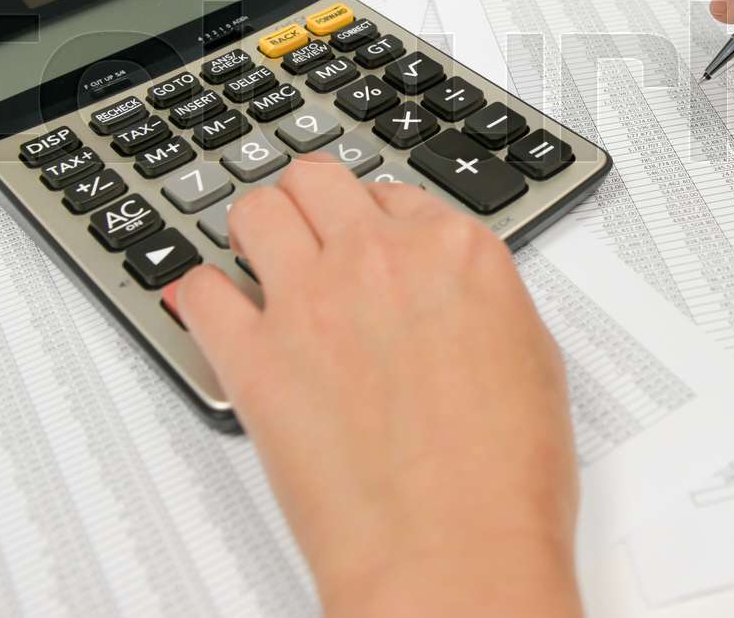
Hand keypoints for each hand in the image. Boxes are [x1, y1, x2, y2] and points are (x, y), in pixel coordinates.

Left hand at [167, 157, 581, 617]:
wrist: (454, 554)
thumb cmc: (505, 480)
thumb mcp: (533, 361)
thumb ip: (483, 304)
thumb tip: (453, 300)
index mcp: (457, 252)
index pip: (395, 193)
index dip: (376, 219)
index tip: (367, 242)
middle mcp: (379, 259)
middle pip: (317, 180)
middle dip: (309, 204)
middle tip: (307, 236)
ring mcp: (311, 302)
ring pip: (255, 209)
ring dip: (254, 229)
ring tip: (257, 261)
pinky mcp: (254, 358)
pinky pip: (200, 292)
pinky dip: (202, 298)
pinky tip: (219, 316)